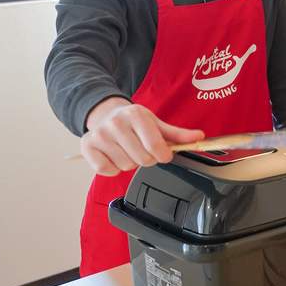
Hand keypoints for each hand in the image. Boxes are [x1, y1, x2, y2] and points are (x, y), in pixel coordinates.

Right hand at [80, 97, 204, 175]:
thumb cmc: (134, 122)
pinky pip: (107, 170)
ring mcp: (100, 135)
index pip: (156, 146)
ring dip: (130, 163)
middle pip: (142, 159)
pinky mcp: (87, 147)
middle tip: (141, 148)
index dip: (163, 155)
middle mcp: (116, 123)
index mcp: (136, 115)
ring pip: (126, 166)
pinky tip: (114, 156)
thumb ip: (177, 134)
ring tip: (127, 150)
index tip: (162, 153)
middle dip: (146, 158)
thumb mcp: (156, 123)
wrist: (106, 115)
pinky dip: (113, 168)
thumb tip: (199, 137)